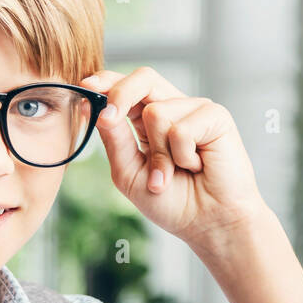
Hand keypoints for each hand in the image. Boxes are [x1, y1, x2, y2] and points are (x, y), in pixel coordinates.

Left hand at [80, 66, 268, 249]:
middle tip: (110, 119)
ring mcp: (195, 109)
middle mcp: (173, 108)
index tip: (86, 85)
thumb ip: (115, 141)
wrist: (207, 223)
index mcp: (149, 119)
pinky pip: (181, 128)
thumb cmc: (171, 202)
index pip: (127, 87)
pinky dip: (182, 156)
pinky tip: (197, 167)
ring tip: (174, 173)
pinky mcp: (216, 116)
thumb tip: (100, 111)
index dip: (107, 82)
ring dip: (159, 154)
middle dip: (120, 95)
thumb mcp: (129, 173)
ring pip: (156, 113)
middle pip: (143, 78)